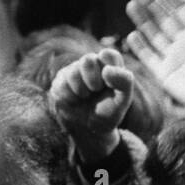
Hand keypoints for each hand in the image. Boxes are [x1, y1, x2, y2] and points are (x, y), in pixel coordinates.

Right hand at [49, 48, 133, 167]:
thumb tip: (106, 70)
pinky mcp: (60, 81)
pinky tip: (74, 101)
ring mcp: (73, 71)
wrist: (88, 129)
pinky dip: (70, 98)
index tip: (108, 82)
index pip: (108, 55)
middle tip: (95, 91)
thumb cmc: (107, 112)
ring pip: (73, 73)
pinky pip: (62, 85)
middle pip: (88, 60)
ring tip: (85, 97)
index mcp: (109, 65)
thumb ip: (125, 82)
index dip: (108, 66)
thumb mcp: (122, 101)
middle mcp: (91, 64)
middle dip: (93, 80)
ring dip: (81, 91)